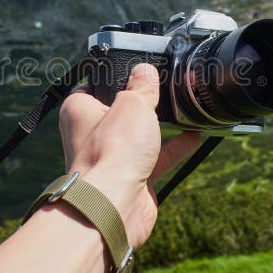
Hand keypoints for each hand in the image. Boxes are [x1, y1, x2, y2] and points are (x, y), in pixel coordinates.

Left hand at [58, 63, 200, 247]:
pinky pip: (155, 156)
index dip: (115, 75)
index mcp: (79, 109)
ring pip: (138, 134)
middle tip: (161, 85)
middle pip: (119, 109)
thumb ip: (143, 86)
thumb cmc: (112, 151)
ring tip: (180, 106)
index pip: (95, 84)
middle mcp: (90, 133)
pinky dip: (174, 146)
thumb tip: (146, 71)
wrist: (115, 205)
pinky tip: (194, 134)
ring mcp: (111, 156)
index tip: (135, 66)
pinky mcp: (130, 176)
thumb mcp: (133, 103)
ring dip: (159, 124)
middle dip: (140, 100)